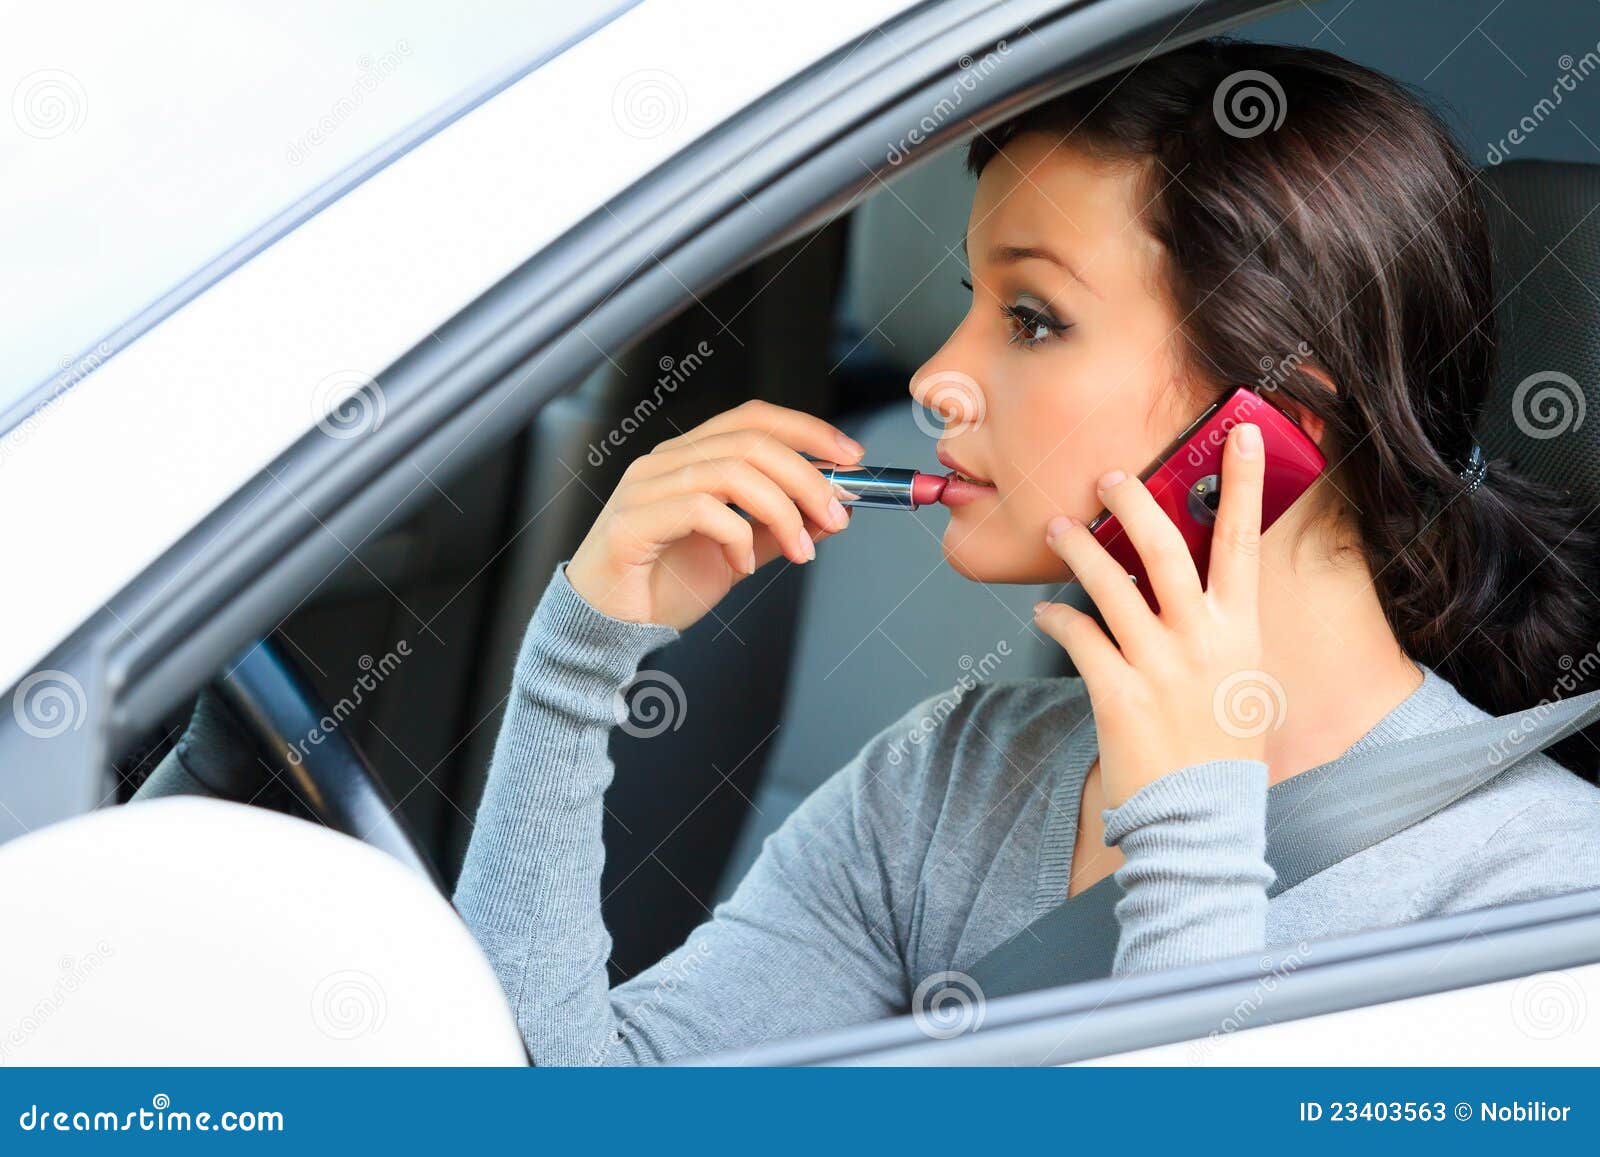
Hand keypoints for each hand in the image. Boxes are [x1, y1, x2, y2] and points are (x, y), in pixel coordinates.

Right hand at [565, 400, 861, 630]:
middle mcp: (666, 462)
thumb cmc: (663, 587)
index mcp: (689, 458)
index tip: (850, 457)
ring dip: (782, 511)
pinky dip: (738, 536)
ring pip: (732, 470)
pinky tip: (743, 564)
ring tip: (800, 550)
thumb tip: (832, 511)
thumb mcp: (739, 554)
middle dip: (807, 477)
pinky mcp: (633, 521)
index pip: (753, 418)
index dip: (808, 430)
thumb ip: (779, 530)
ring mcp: (646, 487)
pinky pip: (702, 509)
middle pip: (752, 441)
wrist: (609, 627)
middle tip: (836, 516)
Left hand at [1032, 421, 1271, 808]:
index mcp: (1241, 631)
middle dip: (1132, 500)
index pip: (1243, 541)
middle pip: (1163, 545)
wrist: (1199, 818)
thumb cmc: (1221, 749)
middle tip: (1108, 476)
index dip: (1243, 483)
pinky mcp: (1118, 692)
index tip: (1239, 434)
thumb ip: (1222, 626)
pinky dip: (1056, 616)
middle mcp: (1203, 640)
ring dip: (1078, 549)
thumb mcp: (1242, 679)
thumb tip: (1195, 578)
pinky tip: (1045, 609)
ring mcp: (1159, 665)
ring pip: (1109, 582)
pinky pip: (1077, 634)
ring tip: (1059, 528)